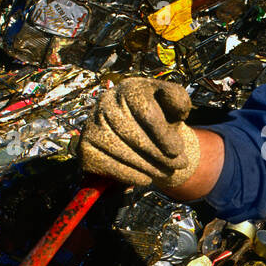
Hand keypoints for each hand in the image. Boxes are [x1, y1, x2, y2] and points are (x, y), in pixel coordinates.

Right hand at [80, 77, 199, 187]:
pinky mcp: (86, 148)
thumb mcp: (172, 103)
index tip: (178, 150)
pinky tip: (146, 177)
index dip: (163, 135)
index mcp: (129, 88)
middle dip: (160, 156)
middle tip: (178, 166)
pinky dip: (130, 176)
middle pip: (134, 136)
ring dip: (148, 168)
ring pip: (122, 152)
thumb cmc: (159, 115)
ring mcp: (92, 125)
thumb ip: (179, 100)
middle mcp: (106, 103)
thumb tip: (179, 110)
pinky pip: (109, 166)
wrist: (137, 128)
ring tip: (166, 173)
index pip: (147, 114)